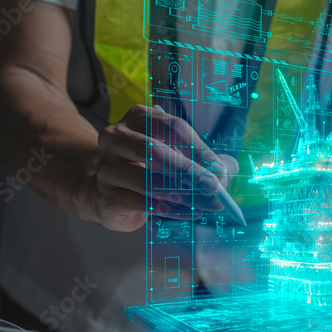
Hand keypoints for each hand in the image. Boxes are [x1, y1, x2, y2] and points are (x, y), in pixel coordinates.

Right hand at [88, 104, 237, 230]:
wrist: (109, 192)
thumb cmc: (150, 169)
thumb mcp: (177, 155)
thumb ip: (203, 160)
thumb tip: (226, 170)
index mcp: (138, 117)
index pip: (173, 128)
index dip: (199, 149)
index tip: (220, 169)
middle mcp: (117, 137)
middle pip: (156, 151)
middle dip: (190, 172)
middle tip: (214, 188)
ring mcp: (106, 167)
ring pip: (148, 181)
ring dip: (183, 195)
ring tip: (207, 204)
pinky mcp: (106, 196)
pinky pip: (142, 204)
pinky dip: (170, 210)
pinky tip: (189, 214)